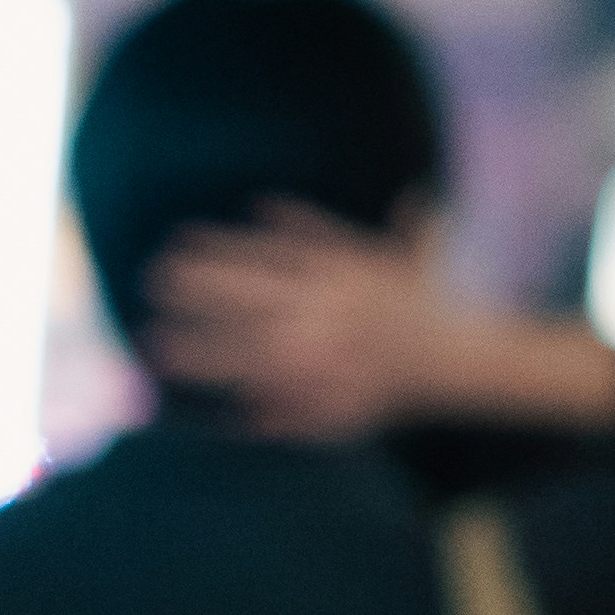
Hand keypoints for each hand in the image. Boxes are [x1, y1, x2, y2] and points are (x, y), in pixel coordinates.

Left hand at [141, 213, 614, 442]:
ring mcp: (331, 359)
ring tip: (155, 348)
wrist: (464, 359)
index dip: (213, 256)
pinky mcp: (337, 400)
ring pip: (254, 356)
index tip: (170, 250)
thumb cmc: (421, 302)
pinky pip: (286, 405)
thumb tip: (262, 205)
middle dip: (198, 296)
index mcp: (338, 276)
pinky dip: (253, 407)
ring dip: (202, 352)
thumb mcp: (376, 255)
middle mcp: (330, 316)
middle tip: (149, 288)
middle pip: (250, 304)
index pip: (263, 262)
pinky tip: (217, 410)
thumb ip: (316, 233)